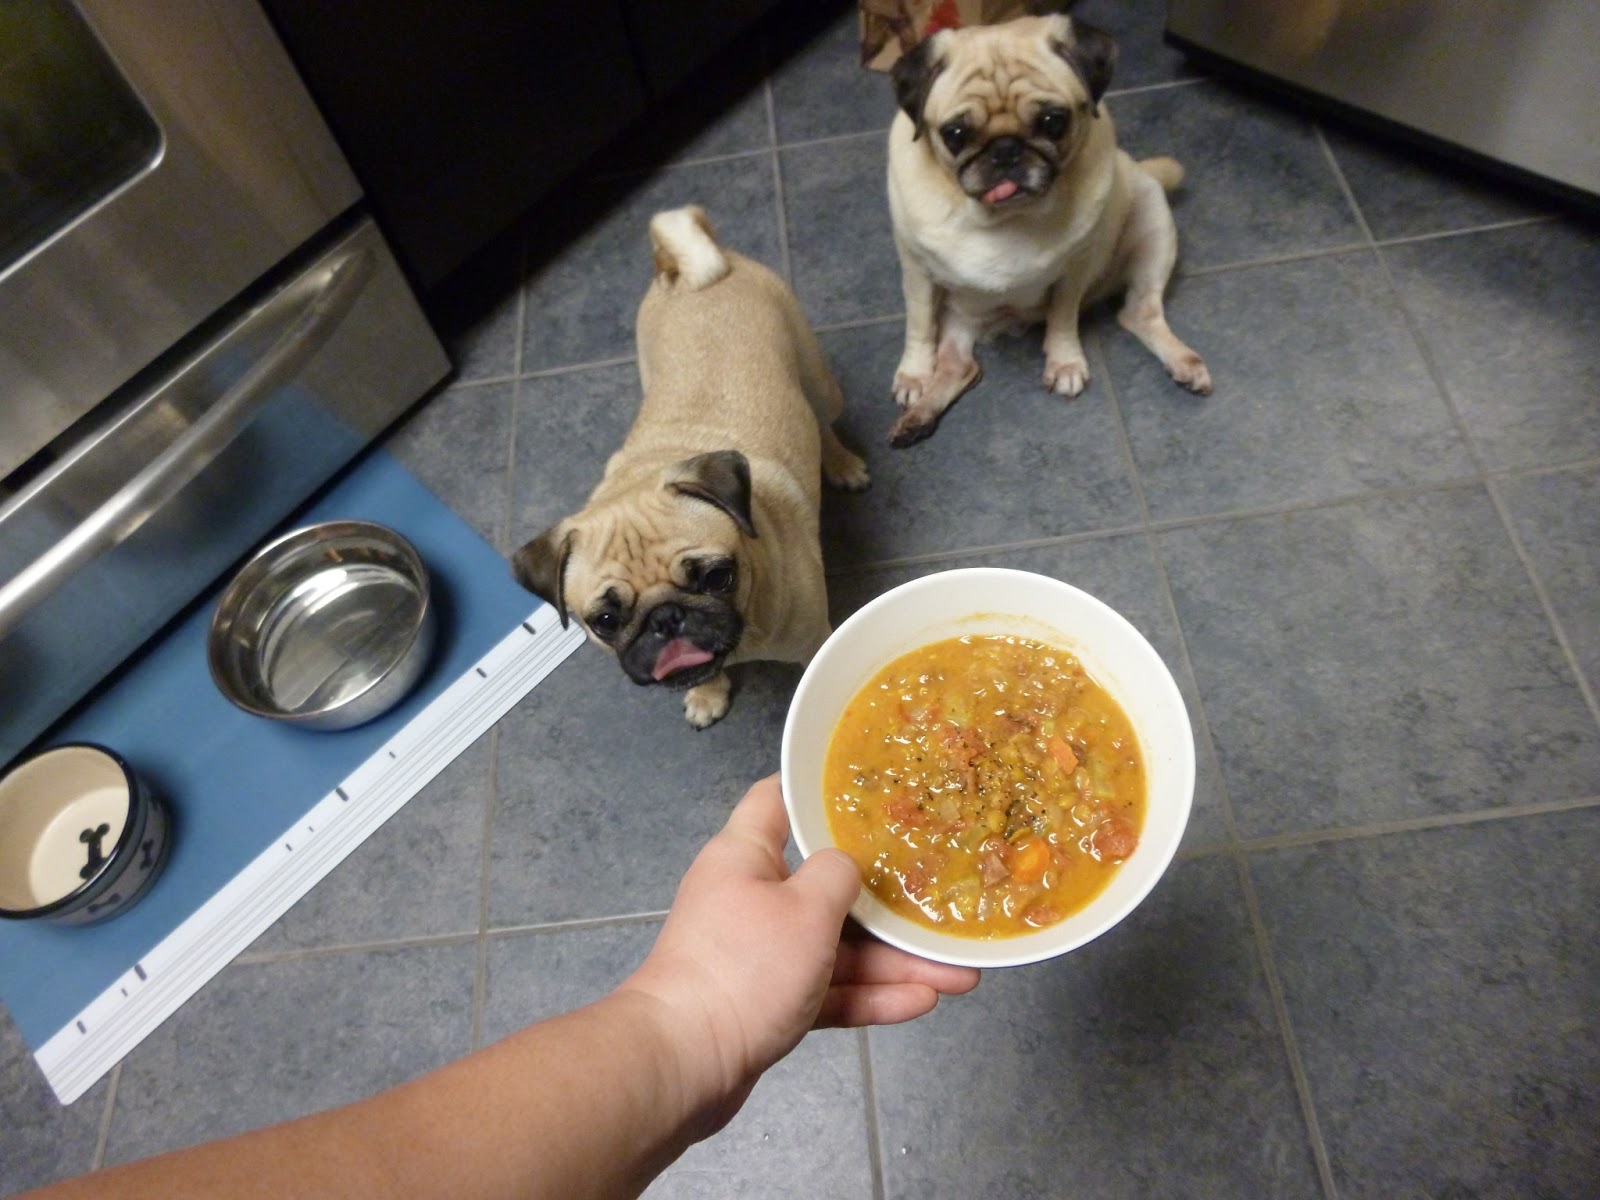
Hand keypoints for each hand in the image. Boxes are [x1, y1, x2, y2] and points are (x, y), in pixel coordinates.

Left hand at [619, 774, 979, 1135]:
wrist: (684, 1062)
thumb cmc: (744, 966)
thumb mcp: (805, 908)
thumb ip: (839, 874)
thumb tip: (847, 866)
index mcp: (747, 855)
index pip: (779, 799)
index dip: (821, 789)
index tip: (874, 786)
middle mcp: (753, 897)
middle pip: (828, 886)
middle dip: (890, 903)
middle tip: (943, 904)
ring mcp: (761, 954)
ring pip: (838, 947)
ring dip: (895, 961)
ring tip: (960, 973)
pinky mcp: (769, 1003)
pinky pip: (829, 990)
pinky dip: (871, 995)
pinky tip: (923, 1001)